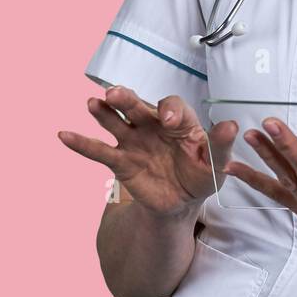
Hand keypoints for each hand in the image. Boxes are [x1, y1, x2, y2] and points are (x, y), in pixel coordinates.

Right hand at [57, 85, 236, 218]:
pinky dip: (82, 143)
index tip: (168, 118)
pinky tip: (64, 135)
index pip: (174, 108)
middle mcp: (154, 125)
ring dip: (104, 113)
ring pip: (117, 122)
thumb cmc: (201, 175)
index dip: (170, 110)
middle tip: (115, 94)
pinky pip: (99, 151)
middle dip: (127, 99)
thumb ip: (221, 145)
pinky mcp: (121, 161)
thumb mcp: (216, 165)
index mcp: (180, 122)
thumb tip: (232, 125)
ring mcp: (135, 141)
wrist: (181, 201)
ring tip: (92, 103)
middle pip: (138, 107)